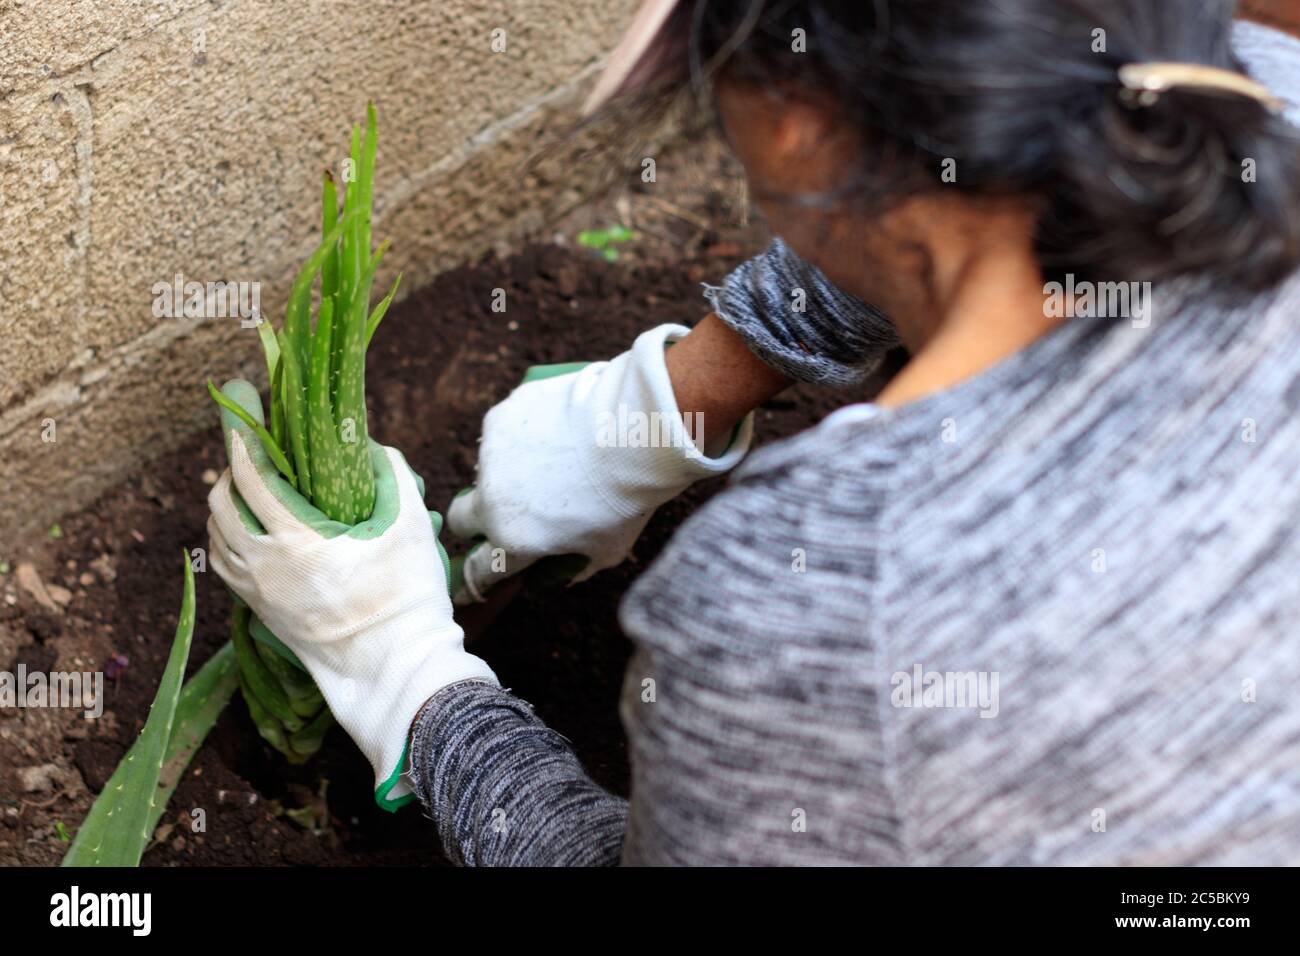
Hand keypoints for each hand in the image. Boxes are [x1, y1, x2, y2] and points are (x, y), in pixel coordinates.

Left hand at [207, 383, 495, 807]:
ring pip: (217, 540)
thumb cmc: (406, 597)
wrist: (396, 668)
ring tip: (245, 494)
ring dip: (225, 511)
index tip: (243, 423)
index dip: (243, 445)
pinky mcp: (262, 617)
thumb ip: (393, 478)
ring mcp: (259, 596)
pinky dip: (228, 544)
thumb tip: (375, 451)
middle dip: (230, 476)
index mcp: (295, 541)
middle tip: (251, 459)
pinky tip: (248, 537)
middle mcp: (264, 568)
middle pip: (220, 508)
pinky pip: (227, 570)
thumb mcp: (411, 526)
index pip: (252, 479)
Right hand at [447, 323, 752, 600]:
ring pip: (486, 468)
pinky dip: (523, 435)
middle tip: (508, 511)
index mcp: (514, 541)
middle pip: (459, 518)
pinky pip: (503, 431)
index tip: (470, 581)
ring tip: (557, 459)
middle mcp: (492, 500)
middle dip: (474, 520)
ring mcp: (491, 455)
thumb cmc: (628, 497)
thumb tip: (567, 572)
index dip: (474, 580)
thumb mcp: (610, 549)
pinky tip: (559, 429)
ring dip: (508, 470)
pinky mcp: (502, 417)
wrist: (634, 432)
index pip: (479, 572)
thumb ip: (580, 566)